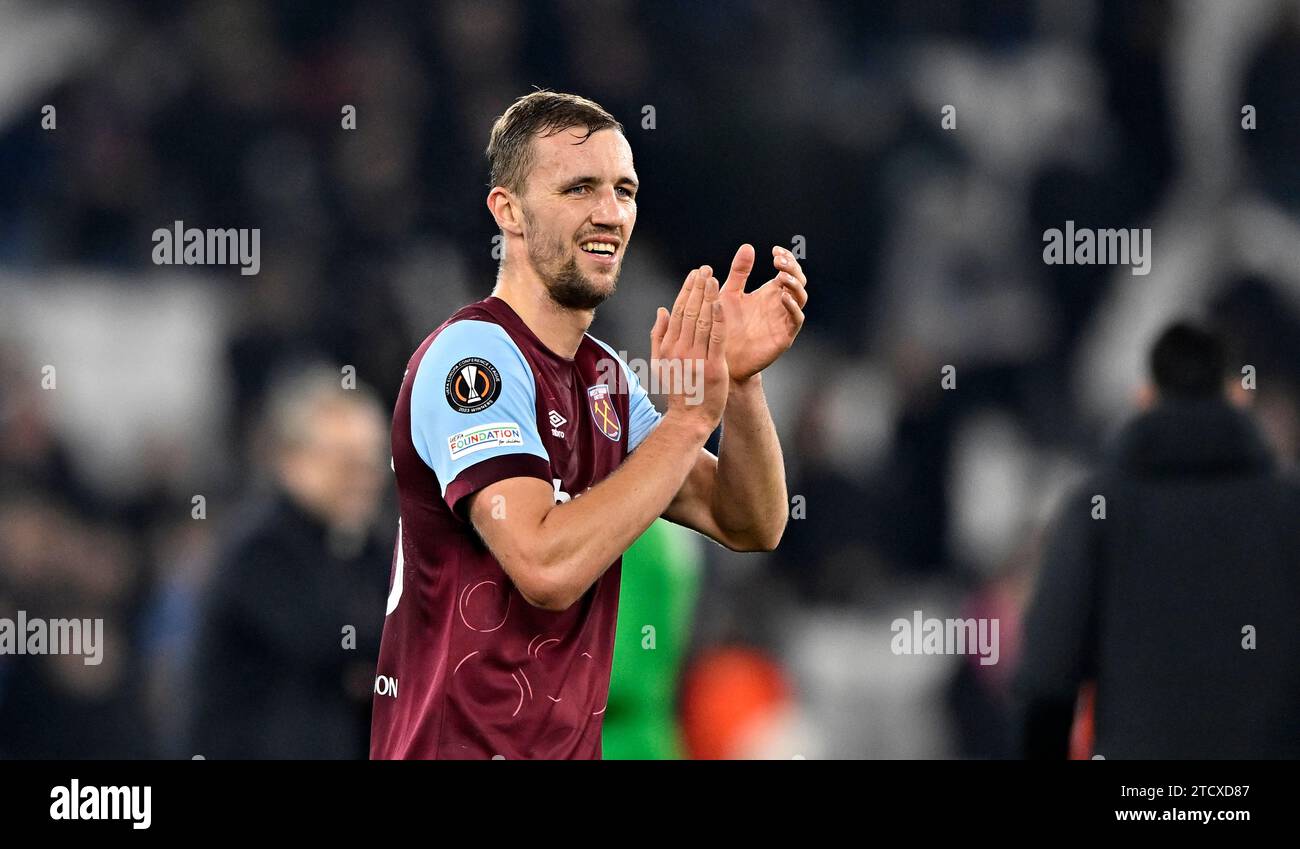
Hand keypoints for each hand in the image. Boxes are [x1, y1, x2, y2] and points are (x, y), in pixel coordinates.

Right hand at [650, 266, 728, 433]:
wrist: (689, 418)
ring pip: (701, 320)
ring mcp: (695, 357)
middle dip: (698, 287)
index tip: (695, 274)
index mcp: (668, 346)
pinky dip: (717, 318)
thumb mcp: (660, 363)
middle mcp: (679, 348)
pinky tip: (721, 302)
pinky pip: (715, 337)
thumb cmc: (678, 391)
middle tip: (706, 269)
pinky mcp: (712, 365)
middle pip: (689, 311)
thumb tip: (662, 310)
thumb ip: (659, 336)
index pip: (678, 311)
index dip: (687, 290)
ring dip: (707, 296)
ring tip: (713, 278)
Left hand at [717, 244, 806, 381]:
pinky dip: (793, 307)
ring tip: (781, 276)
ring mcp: (784, 320)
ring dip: (794, 284)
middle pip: (798, 281)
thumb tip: (748, 246)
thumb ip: (739, 272)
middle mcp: (780, 304)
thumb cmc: (723, 325)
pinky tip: (783, 297)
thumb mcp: (730, 294)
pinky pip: (796, 319)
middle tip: (779, 261)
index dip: (786, 258)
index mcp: (769, 292)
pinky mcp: (784, 336)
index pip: (787, 271)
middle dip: (792, 268)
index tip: (775, 250)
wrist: (720, 356)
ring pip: (801, 298)